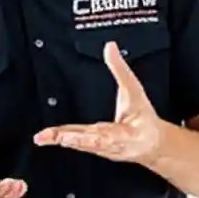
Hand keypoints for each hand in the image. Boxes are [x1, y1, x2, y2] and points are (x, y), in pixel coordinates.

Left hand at [33, 41, 164, 162]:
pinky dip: (65, 141)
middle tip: (54, 137)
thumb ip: (120, 69)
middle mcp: (113, 145)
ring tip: (45, 137)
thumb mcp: (134, 91)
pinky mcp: (96, 150)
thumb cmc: (144, 118)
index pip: (108, 134)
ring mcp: (103, 150)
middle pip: (90, 142)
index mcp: (126, 133)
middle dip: (72, 139)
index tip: (80, 134)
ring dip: (63, 141)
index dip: (93, 136)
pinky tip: (53, 138)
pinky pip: (79, 145)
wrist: (153, 143)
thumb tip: (110, 47)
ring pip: (81, 145)